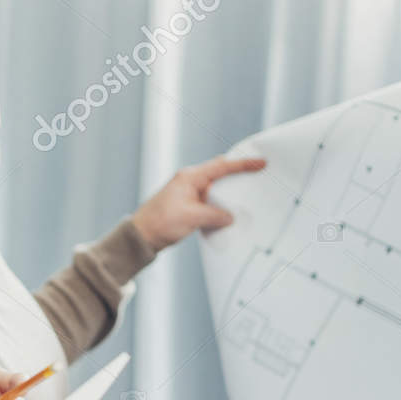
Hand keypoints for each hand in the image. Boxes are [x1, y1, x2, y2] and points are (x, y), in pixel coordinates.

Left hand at [131, 154, 266, 250]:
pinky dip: (218, 207)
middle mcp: (189, 182)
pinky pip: (208, 202)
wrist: (139, 237)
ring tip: (246, 199)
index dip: (242, 164)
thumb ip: (214, 215)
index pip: (221, 166)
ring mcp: (188, 194)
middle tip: (257, 178)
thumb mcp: (192, 218)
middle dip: (238, 177)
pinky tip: (228, 214)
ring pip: (215, 190)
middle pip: (220, 175)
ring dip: (228, 196)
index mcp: (189, 177)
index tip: (260, 162)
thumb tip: (229, 217)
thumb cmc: (159, 223)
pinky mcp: (187, 206)